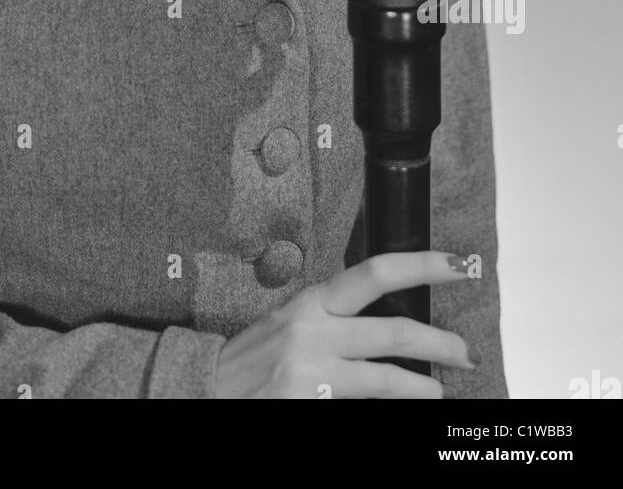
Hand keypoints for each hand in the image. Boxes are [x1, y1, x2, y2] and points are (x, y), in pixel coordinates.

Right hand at [213, 250, 477, 398]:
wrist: (204, 388)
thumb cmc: (251, 361)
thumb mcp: (292, 326)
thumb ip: (333, 322)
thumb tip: (384, 324)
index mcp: (313, 300)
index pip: (375, 272)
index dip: (422, 264)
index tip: (457, 263)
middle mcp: (315, 328)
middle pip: (395, 328)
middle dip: (440, 341)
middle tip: (465, 350)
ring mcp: (313, 367)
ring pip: (388, 375)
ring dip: (424, 385)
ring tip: (440, 390)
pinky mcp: (309, 399)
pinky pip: (365, 401)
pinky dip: (393, 403)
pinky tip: (406, 406)